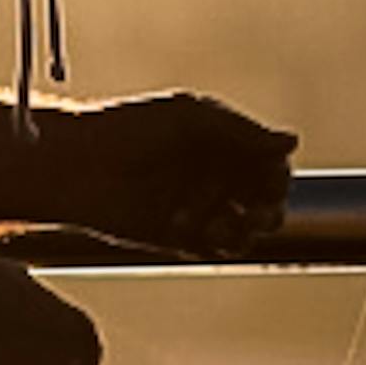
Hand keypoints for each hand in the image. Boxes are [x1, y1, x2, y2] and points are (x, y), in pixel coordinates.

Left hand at [54, 91, 297, 256]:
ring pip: (245, 226)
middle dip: (267, 205)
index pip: (266, 160)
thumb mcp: (189, 117)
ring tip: (231, 224)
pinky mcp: (177, 237)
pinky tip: (201, 231)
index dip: (274, 171)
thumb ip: (240, 131)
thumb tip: (292, 141)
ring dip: (246, 227)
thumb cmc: (126, 127)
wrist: (73, 165)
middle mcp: (210, 173)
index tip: (270, 177)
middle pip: (263, 196)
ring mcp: (196, 206)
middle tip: (258, 210)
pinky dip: (218, 241)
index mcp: (217, 139)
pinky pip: (215, 246)